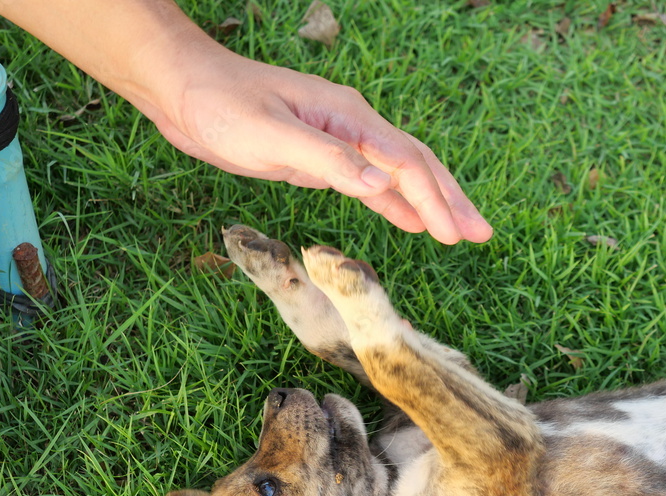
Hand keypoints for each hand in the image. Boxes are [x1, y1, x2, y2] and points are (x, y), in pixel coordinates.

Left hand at [153, 52, 492, 244]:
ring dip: (431, 204)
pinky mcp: (322, 159)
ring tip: (462, 233)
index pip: (405, 164)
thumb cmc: (220, 106)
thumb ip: (326, 159)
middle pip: (417, 166)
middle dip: (450, 200)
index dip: (433, 201)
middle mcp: (353, 127)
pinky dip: (395, 203)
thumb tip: (381, 184)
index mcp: (348, 117)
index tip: (455, 235)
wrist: (183, 89)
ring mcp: (340, 142)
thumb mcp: (270, 135)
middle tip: (482, 234)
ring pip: (399, 176)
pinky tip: (411, 221)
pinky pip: (371, 183)